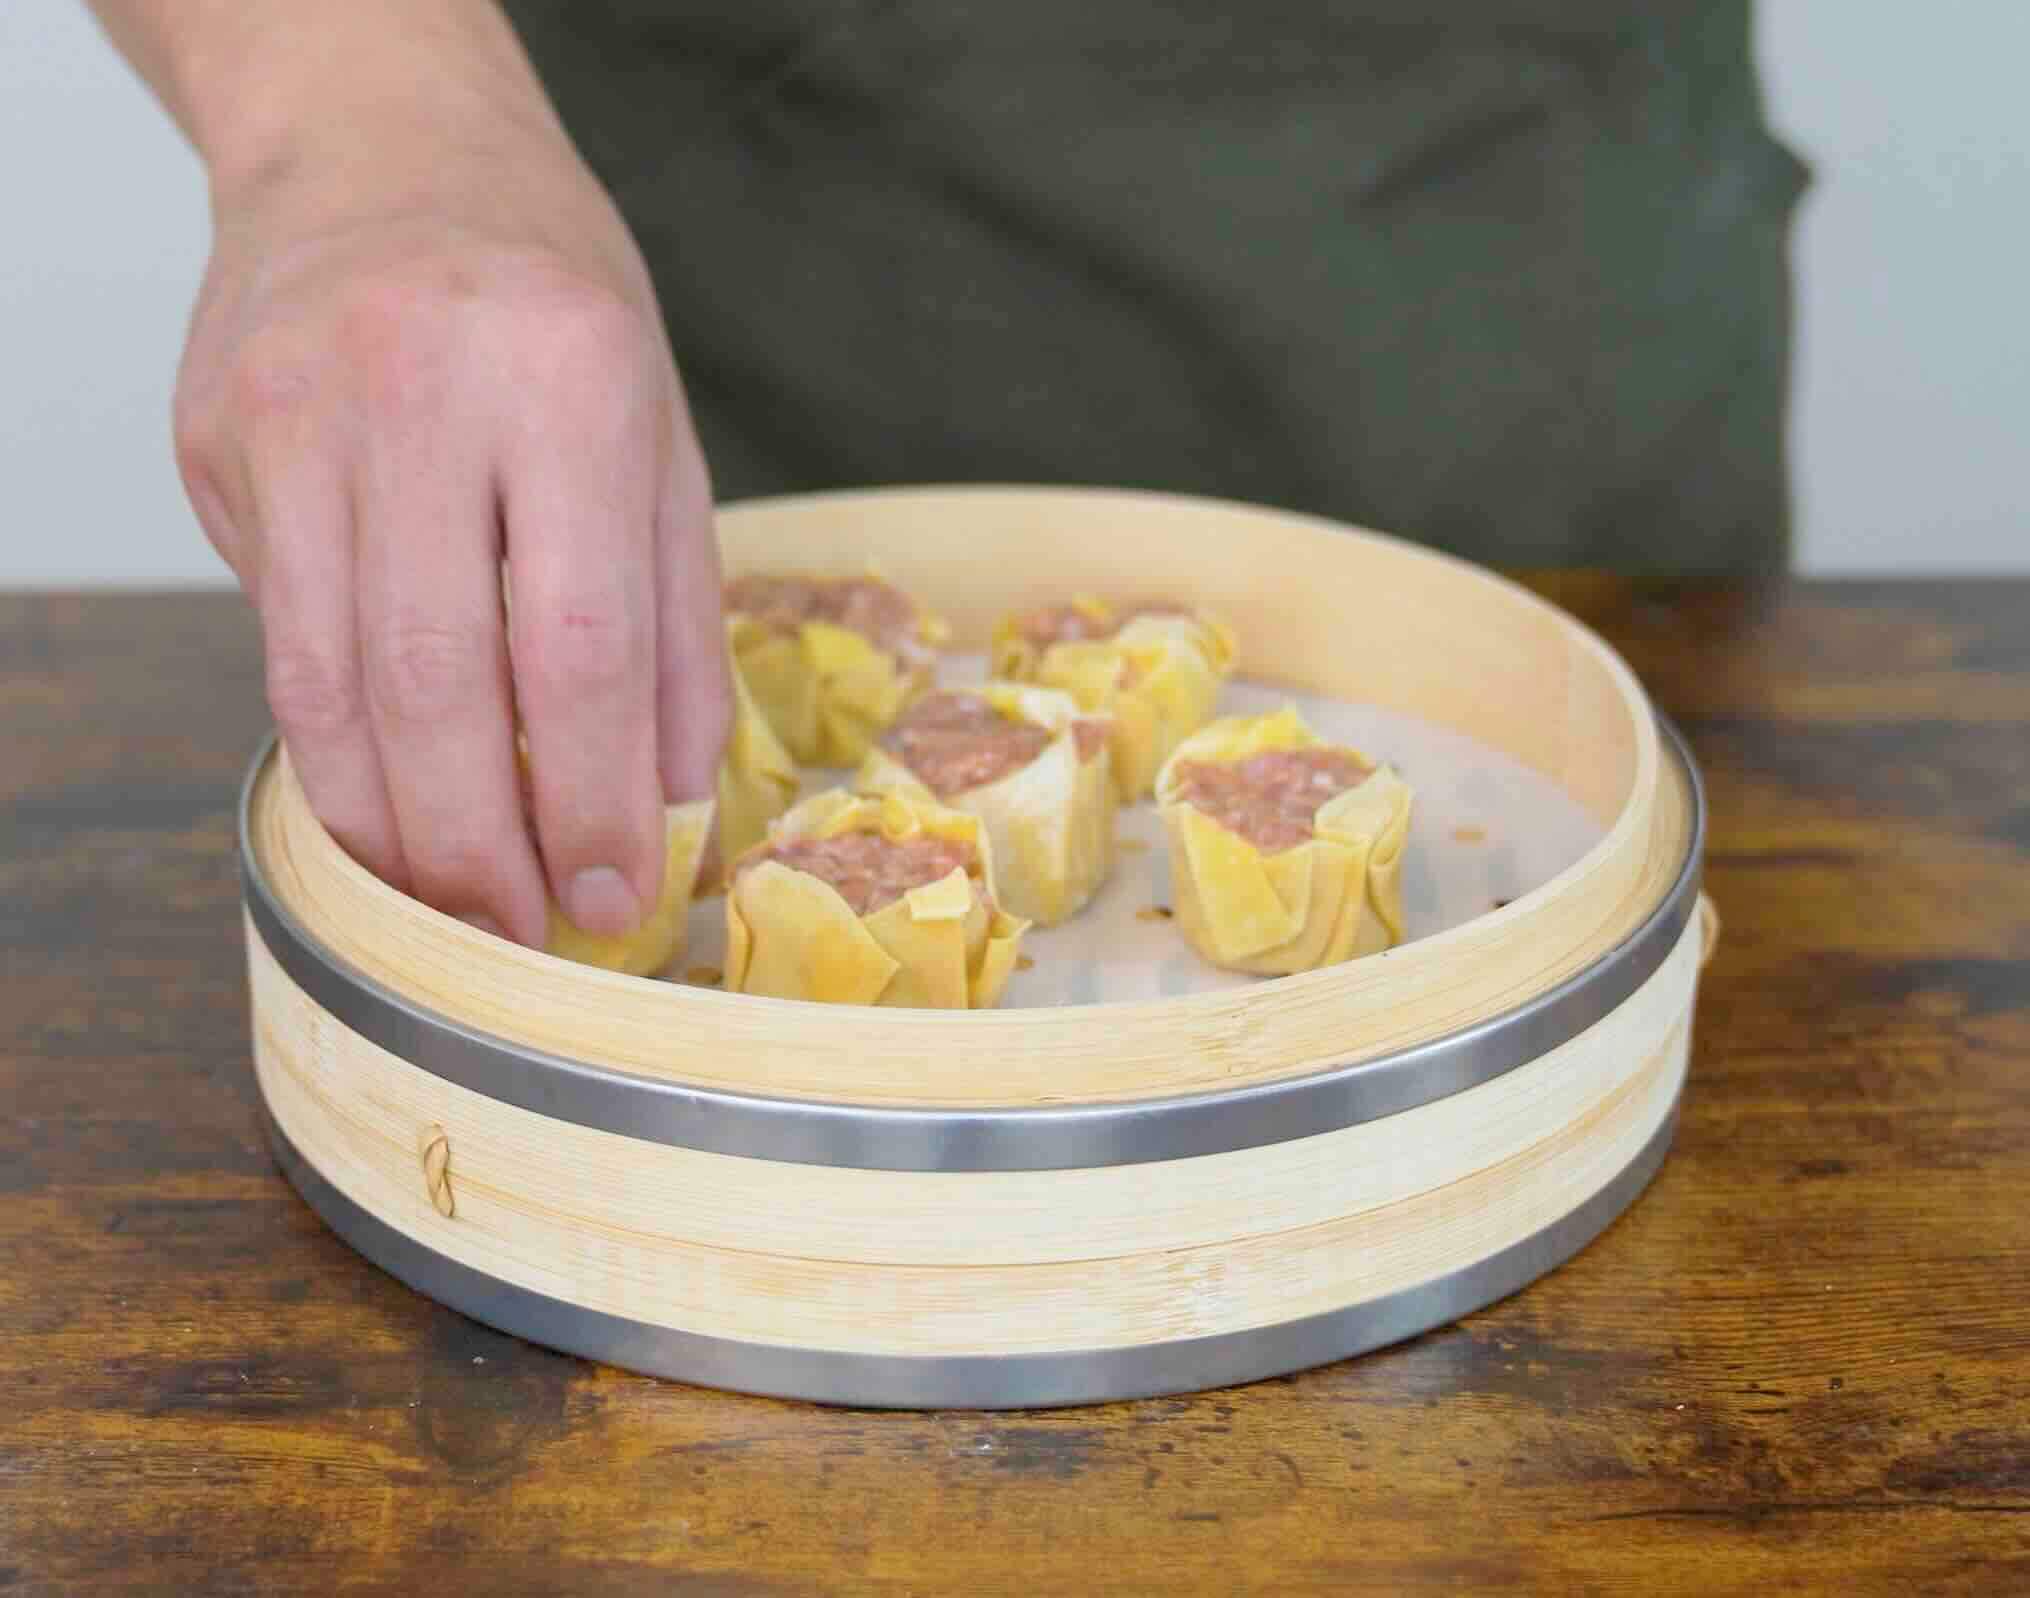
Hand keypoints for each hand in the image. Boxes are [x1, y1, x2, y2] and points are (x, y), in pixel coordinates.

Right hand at [173, 86, 729, 946]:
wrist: (383, 149)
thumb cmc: (549, 303)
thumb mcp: (662, 439)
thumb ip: (676, 624)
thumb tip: (669, 800)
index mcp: (568, 379)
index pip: (580, 644)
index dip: (592, 797)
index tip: (611, 893)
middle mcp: (418, 389)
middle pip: (438, 682)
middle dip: (479, 845)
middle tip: (518, 928)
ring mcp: (293, 411)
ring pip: (329, 681)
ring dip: (391, 827)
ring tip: (449, 902)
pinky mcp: (217, 442)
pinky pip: (278, 634)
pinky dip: (334, 744)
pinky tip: (384, 799)